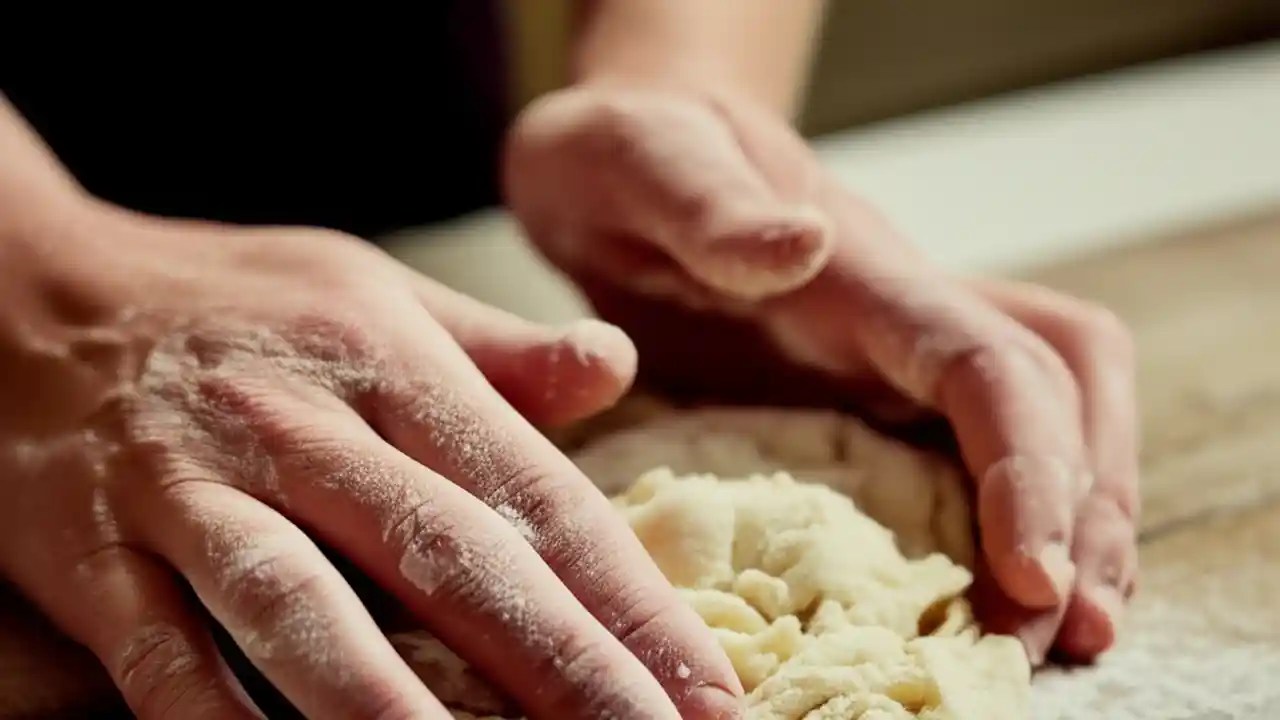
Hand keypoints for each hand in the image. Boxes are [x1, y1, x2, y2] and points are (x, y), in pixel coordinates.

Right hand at [0, 201, 742, 718]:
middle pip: (453, 558)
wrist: (24, 281)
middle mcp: (302, 424)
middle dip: (566, 667)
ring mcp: (192, 488)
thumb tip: (618, 363)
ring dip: (407, 712)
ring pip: (311, 610)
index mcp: (391, 362)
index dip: (630, 597)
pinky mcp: (94, 550)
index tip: (709, 686)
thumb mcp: (373, 292)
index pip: (536, 493)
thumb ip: (496, 348)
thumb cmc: (231, 298)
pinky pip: (168, 658)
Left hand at [505, 82, 1139, 664]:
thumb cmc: (624, 159)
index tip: (1032, 576)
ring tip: (1066, 636)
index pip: (983, 359)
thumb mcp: (641, 167)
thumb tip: (805, 244)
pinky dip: (1012, 518)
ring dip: (1072, 520)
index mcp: (853, 273)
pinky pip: (969, 449)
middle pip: (1055, 390)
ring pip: (1043, 415)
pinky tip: (1003, 591)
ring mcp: (891, 351)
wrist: (620, 150)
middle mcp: (900, 312)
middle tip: (1070, 637)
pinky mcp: (867, 387)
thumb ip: (709, 208)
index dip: (1027, 465)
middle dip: (1082, 510)